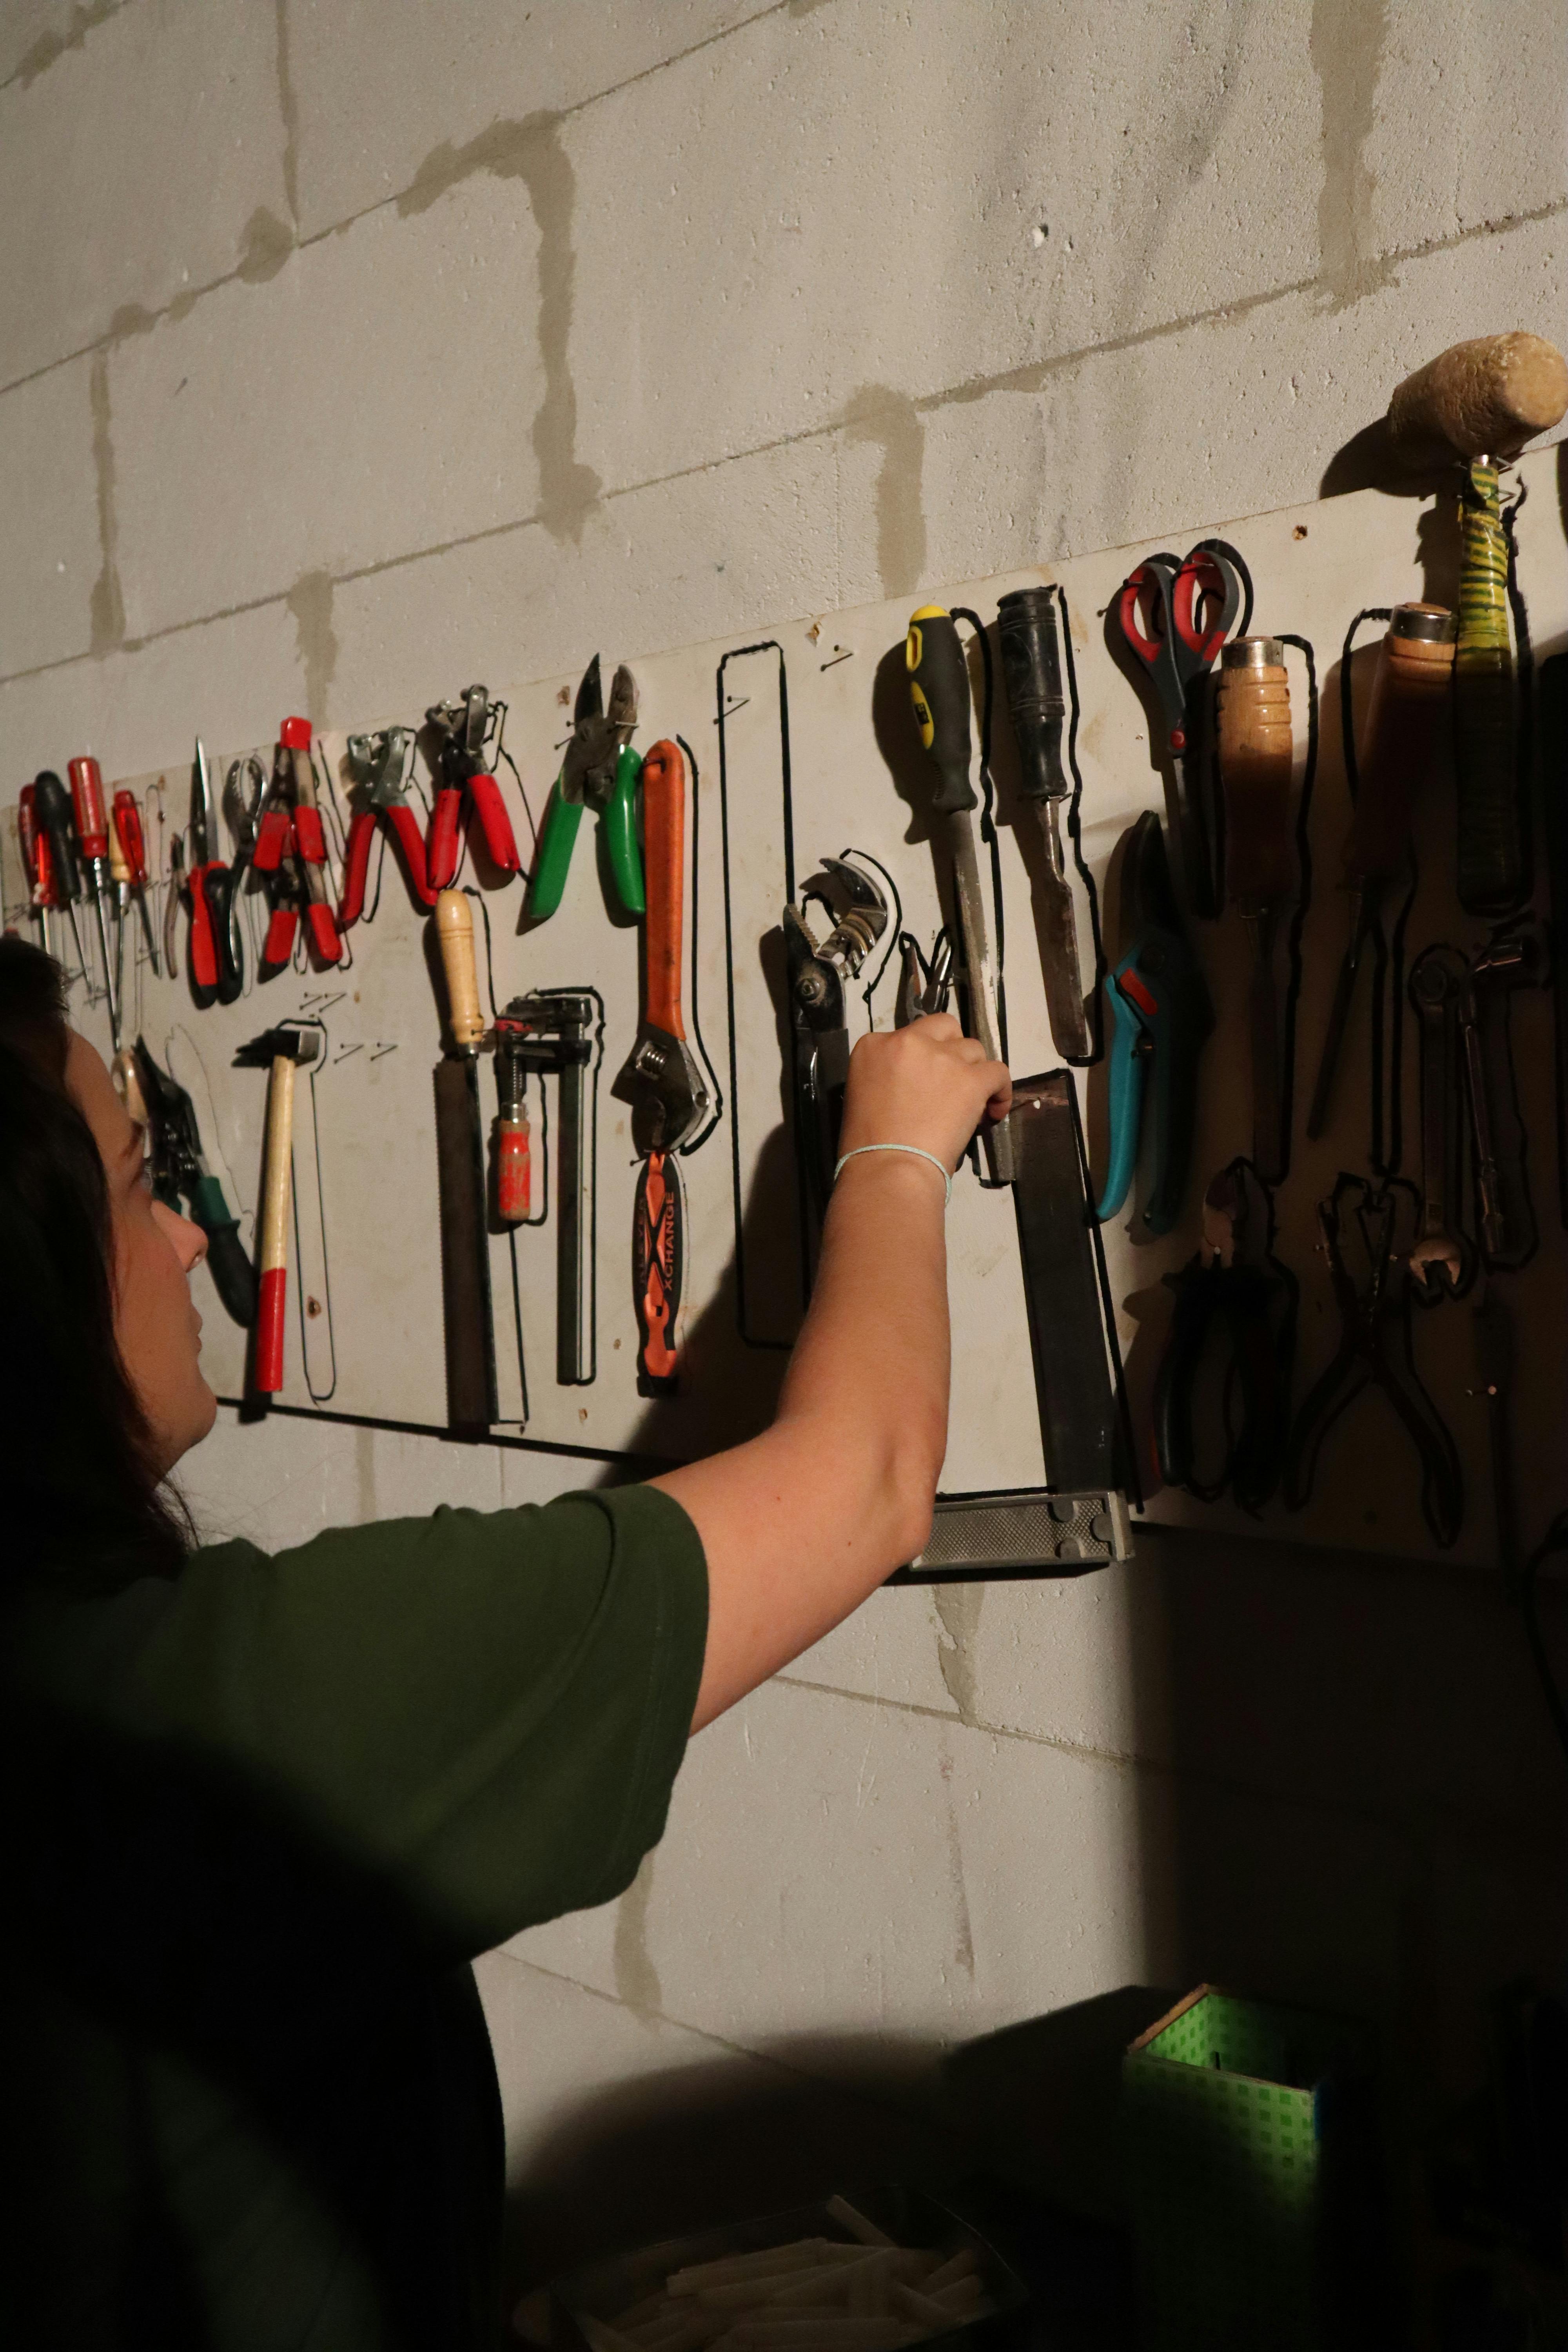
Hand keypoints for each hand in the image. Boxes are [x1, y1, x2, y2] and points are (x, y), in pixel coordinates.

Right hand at [836, 1014, 1010, 1176]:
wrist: (888, 1168)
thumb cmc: (867, 1147)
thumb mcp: (863, 1096)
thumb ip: (887, 1077)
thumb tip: (915, 1085)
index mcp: (873, 1046)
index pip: (907, 1036)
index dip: (922, 1057)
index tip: (925, 1082)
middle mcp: (907, 1041)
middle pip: (944, 1027)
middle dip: (952, 1048)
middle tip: (952, 1079)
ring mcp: (942, 1057)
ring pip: (973, 1049)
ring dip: (974, 1071)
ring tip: (973, 1101)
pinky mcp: (971, 1078)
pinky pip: (998, 1072)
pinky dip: (1000, 1090)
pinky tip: (995, 1110)